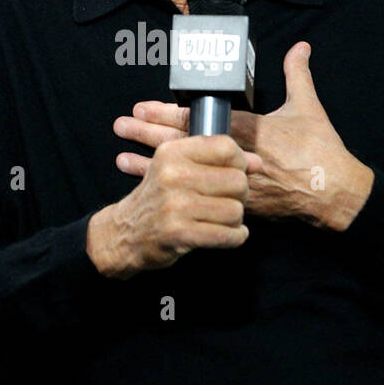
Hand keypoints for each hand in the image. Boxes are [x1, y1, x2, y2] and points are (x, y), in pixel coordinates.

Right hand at [86, 134, 260, 278]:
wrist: (125, 233)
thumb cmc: (158, 199)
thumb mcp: (177, 169)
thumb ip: (217, 162)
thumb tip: (258, 163)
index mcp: (173, 152)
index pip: (226, 147)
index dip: (239, 162)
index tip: (232, 173)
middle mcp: (173, 174)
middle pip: (237, 180)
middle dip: (239, 195)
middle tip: (227, 201)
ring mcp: (175, 205)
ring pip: (235, 210)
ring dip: (235, 220)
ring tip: (221, 219)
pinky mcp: (179, 233)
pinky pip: (227, 235)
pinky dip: (234, 237)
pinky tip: (227, 235)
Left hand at [112, 42, 373, 230]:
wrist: (334, 193)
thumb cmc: (322, 150)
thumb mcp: (308, 107)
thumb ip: (297, 74)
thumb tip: (301, 47)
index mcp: (249, 130)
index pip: (199, 120)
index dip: (168, 114)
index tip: (142, 108)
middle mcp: (235, 156)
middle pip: (183, 144)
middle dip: (149, 135)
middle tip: (120, 127)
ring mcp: (234, 181)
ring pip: (186, 172)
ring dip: (152, 166)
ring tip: (121, 159)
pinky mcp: (238, 203)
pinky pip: (198, 196)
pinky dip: (175, 191)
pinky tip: (153, 191)